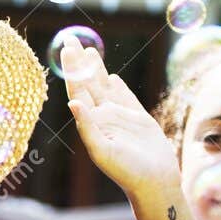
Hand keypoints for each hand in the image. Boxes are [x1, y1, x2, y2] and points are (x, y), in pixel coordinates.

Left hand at [60, 35, 180, 203]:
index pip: (77, 89)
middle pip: (87, 83)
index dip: (71, 68)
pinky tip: (110, 78)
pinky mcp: (137, 120)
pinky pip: (123, 98)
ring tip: (88, 51)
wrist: (154, 181)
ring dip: (95, 69)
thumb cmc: (127, 170)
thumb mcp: (103, 150)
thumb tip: (73, 103)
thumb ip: (88, 126)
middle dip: (77, 62)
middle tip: (69, 38)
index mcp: (91, 122)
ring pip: (104, 87)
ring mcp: (119, 117)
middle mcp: (102, 117)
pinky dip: (116, 87)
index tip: (66, 47)